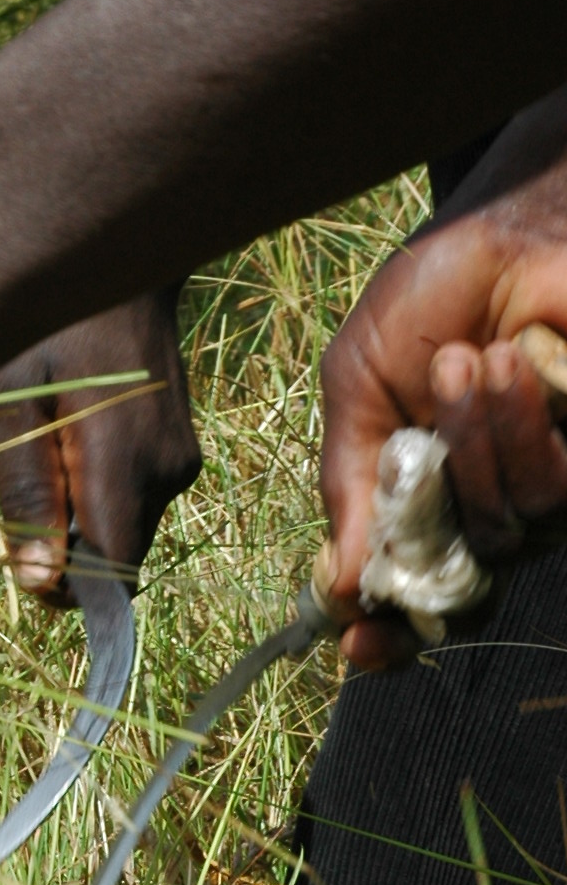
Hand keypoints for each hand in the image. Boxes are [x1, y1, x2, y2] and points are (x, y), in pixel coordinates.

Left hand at [0, 290, 199, 598]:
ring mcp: (181, 460)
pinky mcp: (182, 451)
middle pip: (117, 556)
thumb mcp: (9, 392)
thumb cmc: (46, 317)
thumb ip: (24, 487)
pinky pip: (135, 498)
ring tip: (46, 440)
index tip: (24, 555)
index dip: (68, 588)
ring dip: (82, 513)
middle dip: (68, 546)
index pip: (112, 574)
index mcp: (124, 459)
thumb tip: (41, 585)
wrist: (118, 261)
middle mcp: (166, 471)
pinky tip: (71, 431)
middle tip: (24, 474)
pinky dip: (100, 489)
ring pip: (125, 528)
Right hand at [320, 116, 566, 667]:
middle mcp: (488, 507)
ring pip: (509, 527)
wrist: (506, 235)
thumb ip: (348, 478)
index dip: (388, 636)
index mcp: (424, 495)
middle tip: (430, 383)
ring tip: (471, 356)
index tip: (357, 649)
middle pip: (461, 572)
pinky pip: (556, 491)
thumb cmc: (429, 298)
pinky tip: (515, 361)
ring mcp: (544, 491)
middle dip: (437, 481)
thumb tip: (339, 584)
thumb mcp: (357, 380)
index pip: (413, 595)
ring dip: (479, 435)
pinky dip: (522, 422)